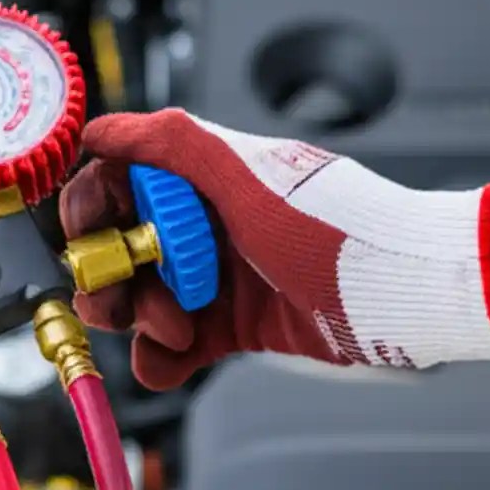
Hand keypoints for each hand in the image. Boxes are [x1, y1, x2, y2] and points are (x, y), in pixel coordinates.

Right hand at [61, 109, 489, 390]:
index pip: (117, 182)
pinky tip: (172, 359)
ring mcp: (213, 276)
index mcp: (200, 177)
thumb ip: (172, 145)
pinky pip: (172, 345)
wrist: (402, 292)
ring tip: (173, 328)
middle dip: (108, 274)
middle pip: (118, 246)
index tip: (88, 233)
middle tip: (116, 296)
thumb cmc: (335, 226)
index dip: (91, 207)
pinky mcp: (229, 325)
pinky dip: (162, 357)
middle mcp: (201, 223)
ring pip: (138, 299)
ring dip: (138, 318)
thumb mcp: (246, 177)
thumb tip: (100, 130)